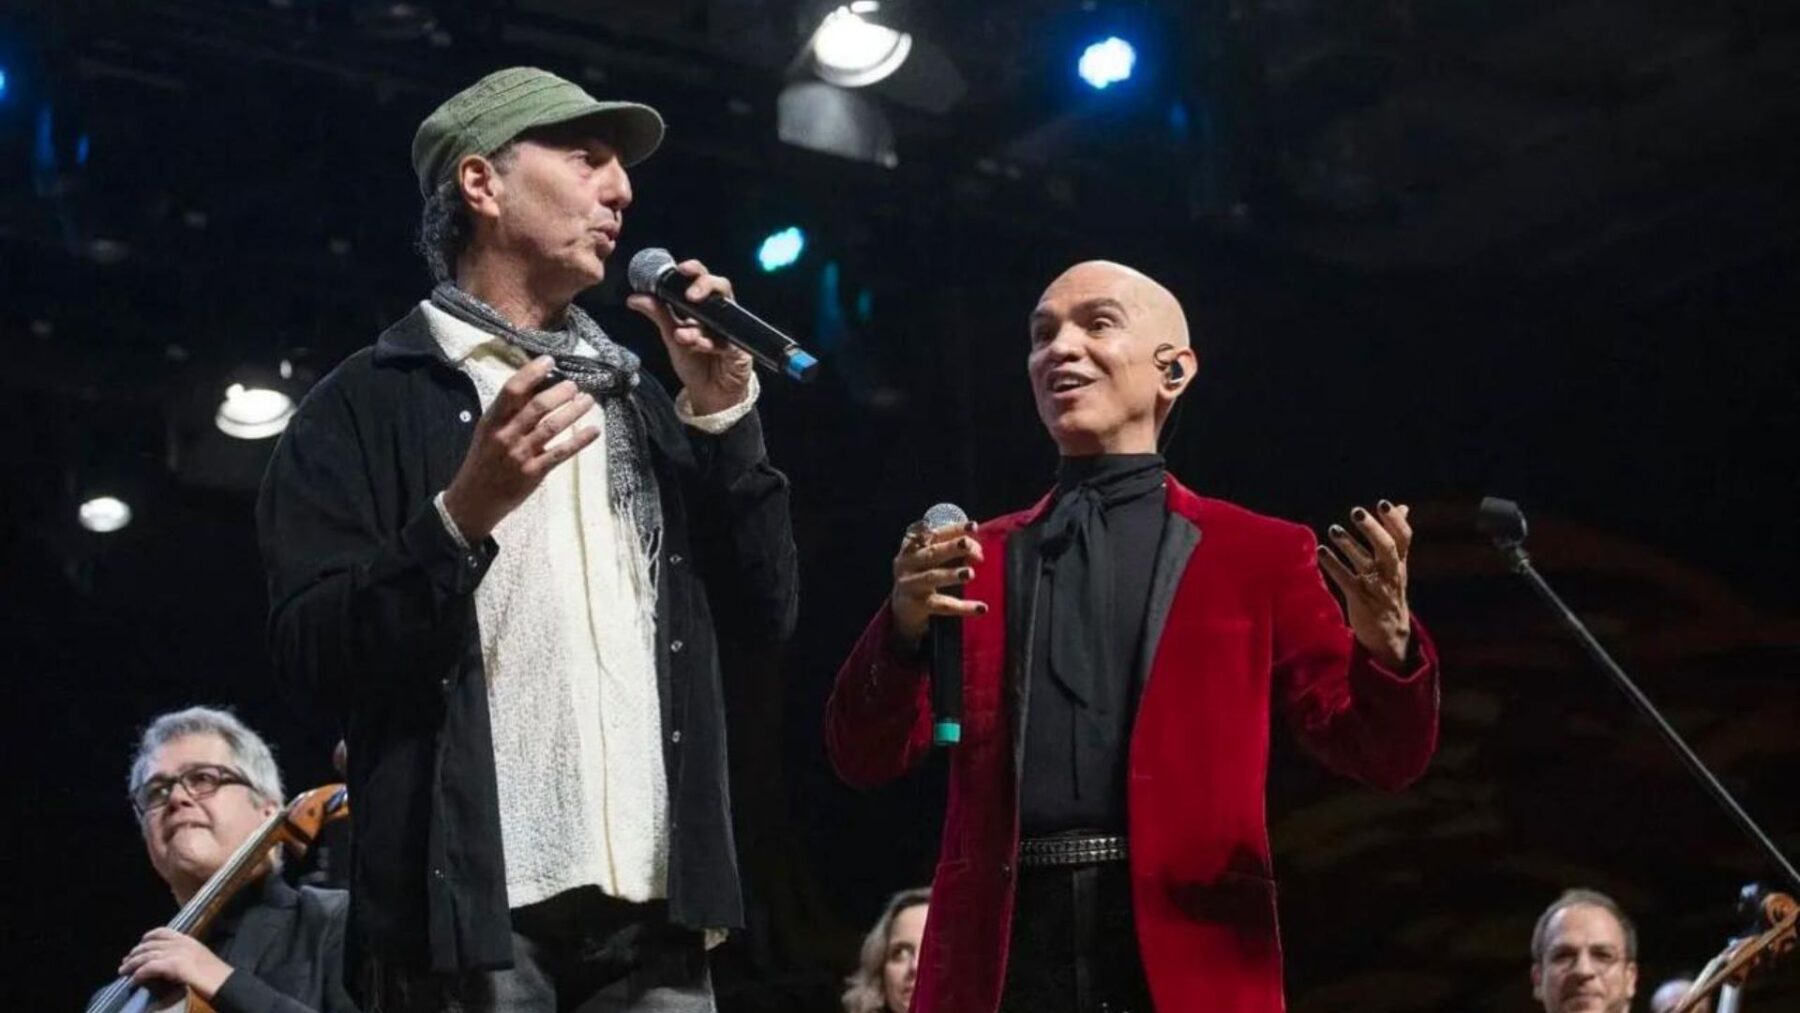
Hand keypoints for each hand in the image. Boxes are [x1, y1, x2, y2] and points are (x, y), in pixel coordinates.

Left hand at [118, 928, 232, 1000]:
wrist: (225, 984)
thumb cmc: (216, 976)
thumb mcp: (200, 960)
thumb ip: (185, 958)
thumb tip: (168, 965)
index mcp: (189, 940)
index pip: (163, 932)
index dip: (148, 937)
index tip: (140, 943)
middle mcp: (182, 943)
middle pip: (150, 944)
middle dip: (135, 953)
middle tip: (125, 962)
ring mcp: (178, 953)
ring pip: (147, 955)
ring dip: (132, 964)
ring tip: (123, 971)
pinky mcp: (174, 966)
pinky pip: (149, 968)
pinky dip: (139, 974)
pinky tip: (133, 981)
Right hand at [442, 355, 598, 541]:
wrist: (473, 500)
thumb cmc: (483, 460)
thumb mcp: (487, 431)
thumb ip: (508, 411)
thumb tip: (534, 385)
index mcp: (492, 420)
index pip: (512, 390)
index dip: (532, 372)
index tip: (549, 361)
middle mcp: (506, 435)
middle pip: (537, 406)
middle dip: (560, 392)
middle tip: (575, 386)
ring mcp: (520, 454)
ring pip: (552, 427)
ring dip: (574, 411)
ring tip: (588, 400)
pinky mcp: (534, 472)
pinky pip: (561, 453)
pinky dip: (580, 440)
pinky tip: (594, 430)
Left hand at [626, 259, 753, 414]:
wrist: (709, 393)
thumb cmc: (695, 362)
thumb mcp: (671, 336)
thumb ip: (657, 314)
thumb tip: (635, 297)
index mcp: (704, 306)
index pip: (702, 279)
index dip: (694, 270)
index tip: (681, 268)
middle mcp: (720, 314)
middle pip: (721, 287)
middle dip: (705, 286)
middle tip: (690, 295)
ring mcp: (731, 331)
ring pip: (722, 315)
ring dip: (699, 325)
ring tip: (681, 335)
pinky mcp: (739, 350)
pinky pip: (725, 342)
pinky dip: (709, 344)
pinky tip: (698, 346)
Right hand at [888, 518, 986, 651]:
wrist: (904, 607)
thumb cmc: (924, 575)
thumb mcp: (934, 561)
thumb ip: (954, 553)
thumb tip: (979, 553)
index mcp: (913, 547)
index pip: (934, 534)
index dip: (953, 529)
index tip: (973, 526)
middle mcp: (907, 563)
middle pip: (931, 553)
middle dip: (951, 547)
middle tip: (968, 544)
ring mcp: (910, 584)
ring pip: (932, 577)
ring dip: (951, 574)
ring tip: (970, 573)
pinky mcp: (916, 605)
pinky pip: (942, 605)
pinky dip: (963, 607)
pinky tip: (981, 608)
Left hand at [1316, 500, 1412, 666]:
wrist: (1390, 634)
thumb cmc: (1389, 591)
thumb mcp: (1398, 564)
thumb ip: (1396, 536)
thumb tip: (1403, 506)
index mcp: (1400, 562)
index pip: (1404, 538)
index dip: (1395, 520)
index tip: (1382, 503)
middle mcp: (1391, 573)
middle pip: (1387, 548)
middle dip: (1372, 529)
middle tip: (1356, 511)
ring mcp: (1376, 587)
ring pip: (1365, 564)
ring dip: (1349, 545)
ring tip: (1333, 529)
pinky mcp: (1361, 600)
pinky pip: (1347, 581)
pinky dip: (1334, 565)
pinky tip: (1321, 552)